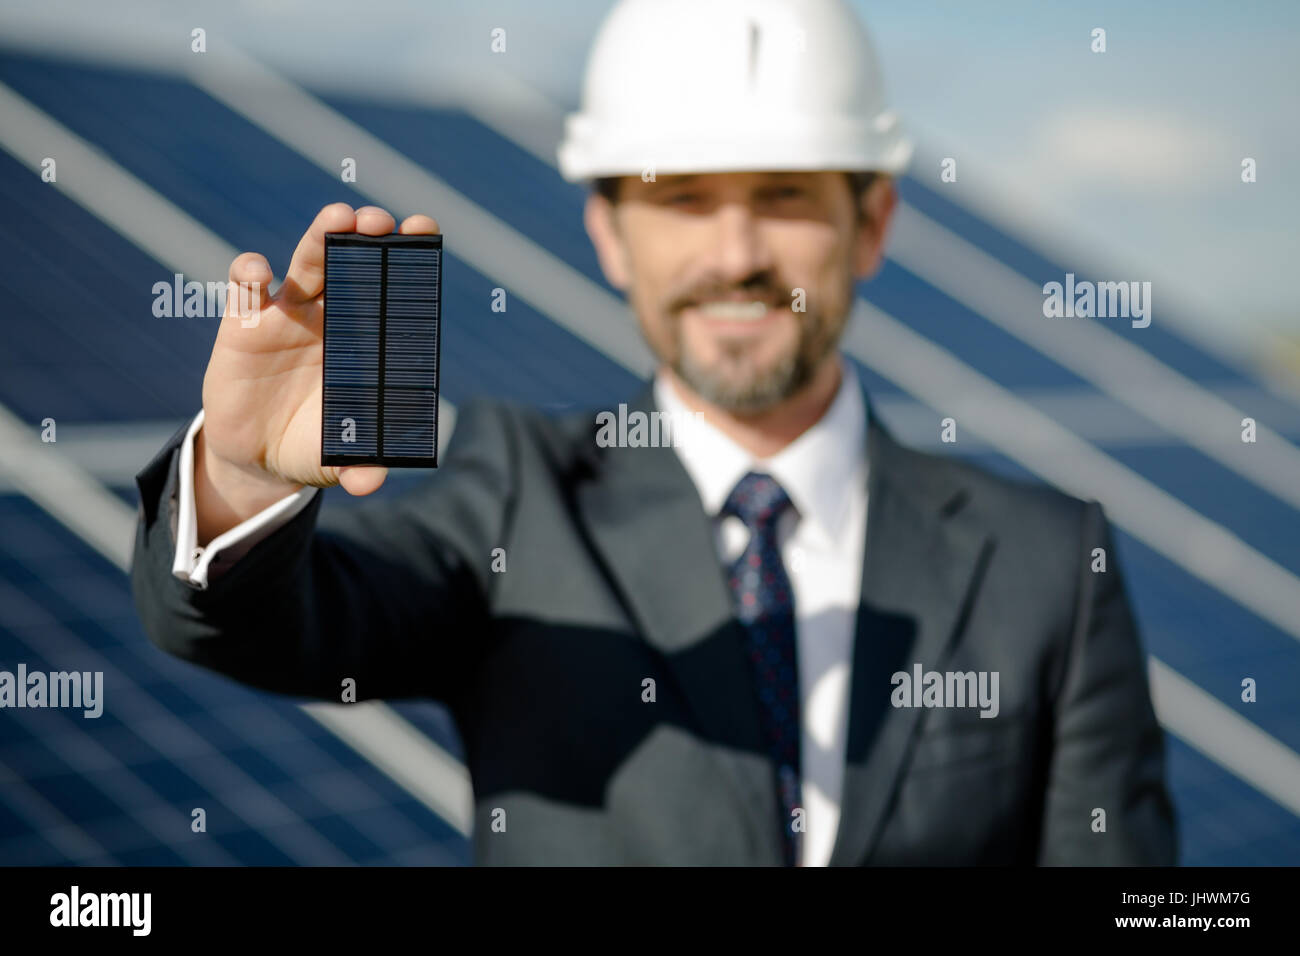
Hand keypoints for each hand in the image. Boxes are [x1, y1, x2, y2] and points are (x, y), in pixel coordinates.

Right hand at [193, 203, 439, 541]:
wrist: (260, 455)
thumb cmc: (313, 444)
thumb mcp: (335, 459)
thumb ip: (355, 466)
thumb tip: (370, 483)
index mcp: (367, 339)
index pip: (393, 289)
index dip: (410, 257)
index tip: (426, 229)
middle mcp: (333, 316)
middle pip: (352, 263)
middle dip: (367, 237)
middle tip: (380, 220)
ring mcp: (289, 315)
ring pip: (307, 264)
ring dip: (321, 238)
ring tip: (338, 217)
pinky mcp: (244, 326)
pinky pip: (245, 291)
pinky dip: (248, 274)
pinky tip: (256, 270)